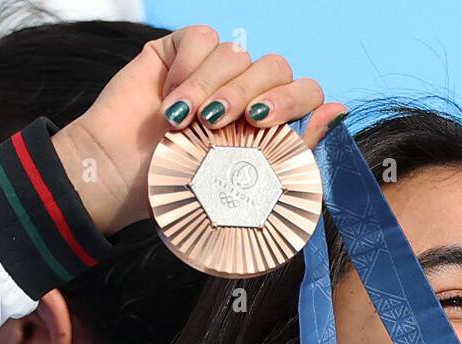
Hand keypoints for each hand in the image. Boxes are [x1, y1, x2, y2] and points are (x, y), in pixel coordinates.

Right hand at [52, 26, 345, 233]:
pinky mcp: (181, 50)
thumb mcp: (244, 177)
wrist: (120, 177)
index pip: (303, 91)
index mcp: (268, 123)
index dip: (292, 101)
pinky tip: (169, 98)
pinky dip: (190, 67)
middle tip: (219, 122)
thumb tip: (340, 109)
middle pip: (276, 66)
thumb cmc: (180, 188)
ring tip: (185, 120)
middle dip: (251, 93)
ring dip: (211, 88)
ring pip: (237, 53)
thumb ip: (295, 144)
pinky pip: (202, 38)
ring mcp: (215, 70)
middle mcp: (246, 92)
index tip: (262, 122)